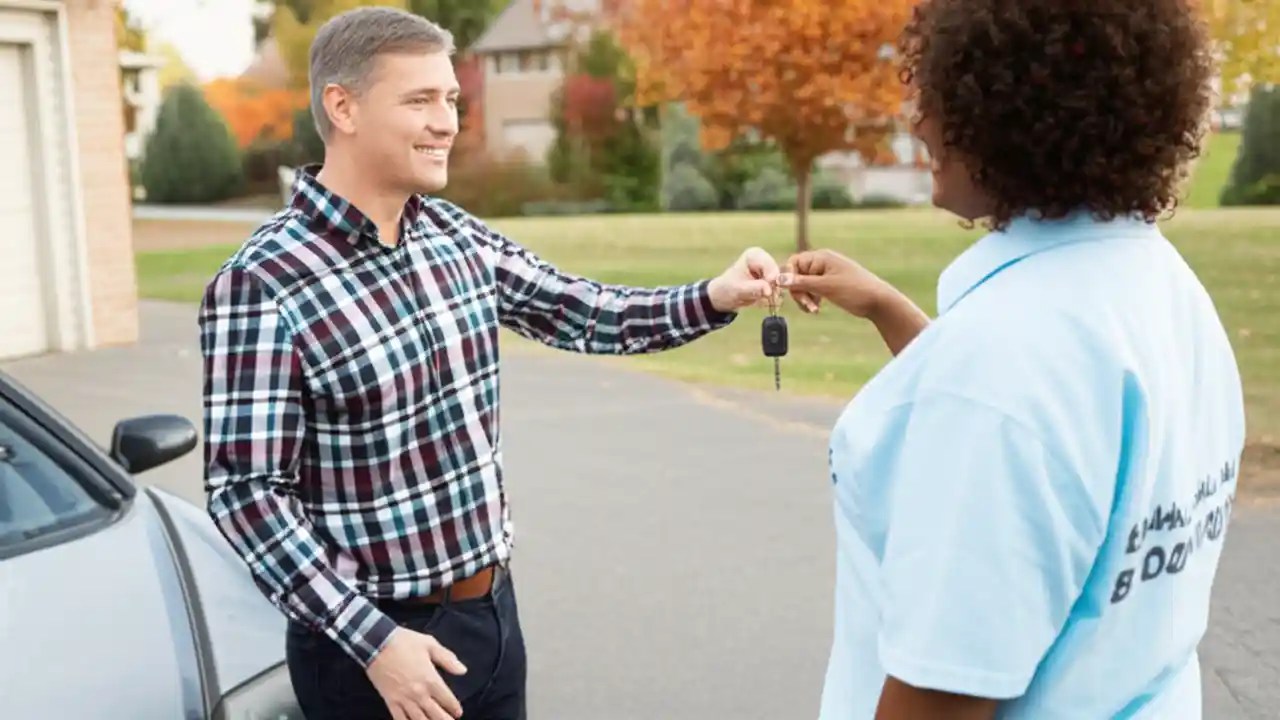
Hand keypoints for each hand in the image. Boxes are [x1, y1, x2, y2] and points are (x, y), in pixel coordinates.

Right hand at [367, 627, 467, 719]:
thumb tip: (463, 670)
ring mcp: (404, 699)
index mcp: (431, 679)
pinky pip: (400, 719)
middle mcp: (419, 693)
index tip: (458, 712)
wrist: (376, 644)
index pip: (447, 700)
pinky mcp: (390, 701)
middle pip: (436, 714)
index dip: (454, 708)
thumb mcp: (430, 644)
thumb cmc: (404, 642)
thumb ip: (448, 659)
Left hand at [707, 247, 781, 311]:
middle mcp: (764, 259)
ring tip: (760, 299)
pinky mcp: (772, 281)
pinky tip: (762, 300)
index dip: (771, 278)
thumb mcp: (738, 290)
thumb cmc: (727, 289)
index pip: (769, 265)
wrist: (724, 297)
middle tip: (766, 297)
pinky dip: (773, 297)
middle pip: (778, 273)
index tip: (768, 290)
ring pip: (781, 283)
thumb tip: (769, 291)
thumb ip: (754, 289)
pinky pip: (779, 290)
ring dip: (774, 294)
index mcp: (754, 255)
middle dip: (773, 287)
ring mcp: (769, 270)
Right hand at [777, 249, 896, 318]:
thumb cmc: (854, 290)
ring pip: (803, 285)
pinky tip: (817, 308)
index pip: (793, 263)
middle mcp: (822, 262)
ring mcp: (826, 273)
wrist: (878, 301)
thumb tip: (778, 278)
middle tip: (808, 307)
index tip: (792, 294)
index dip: (789, 279)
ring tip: (814, 310)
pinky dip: (812, 299)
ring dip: (805, 298)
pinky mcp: (830, 284)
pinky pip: (812, 289)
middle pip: (796, 275)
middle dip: (799, 292)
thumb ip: (801, 282)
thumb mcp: (826, 287)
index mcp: (821, 257)